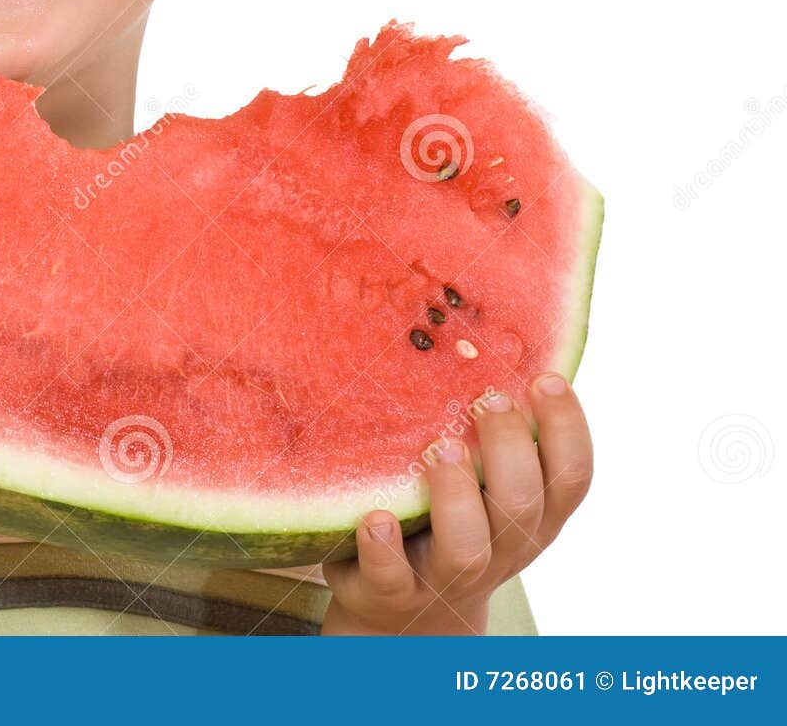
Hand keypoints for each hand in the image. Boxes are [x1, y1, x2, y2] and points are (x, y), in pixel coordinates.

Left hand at [321, 376, 592, 634]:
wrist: (397, 606)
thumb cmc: (445, 518)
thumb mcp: (479, 483)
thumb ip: (492, 433)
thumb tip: (492, 338)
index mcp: (530, 518)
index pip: (571, 480)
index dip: (568, 431)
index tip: (547, 377)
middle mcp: (498, 551)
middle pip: (524, 508)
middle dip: (511, 450)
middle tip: (489, 399)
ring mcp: (444, 579)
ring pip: (468, 549)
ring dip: (456, 497)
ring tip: (437, 447)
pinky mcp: (390, 594)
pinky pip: (391, 577)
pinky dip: (384, 547)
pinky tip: (373, 514)